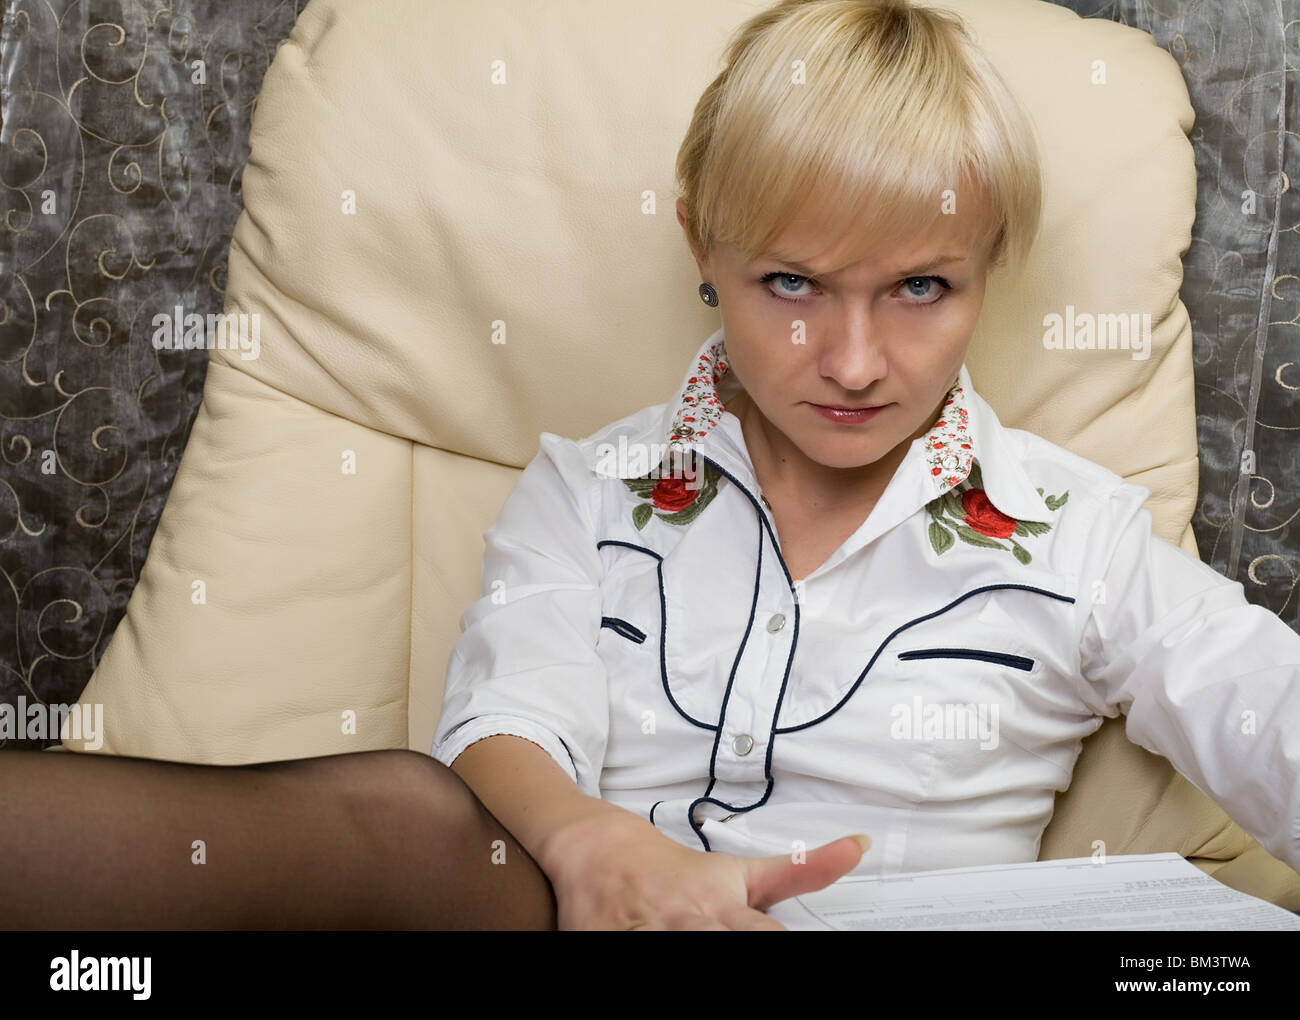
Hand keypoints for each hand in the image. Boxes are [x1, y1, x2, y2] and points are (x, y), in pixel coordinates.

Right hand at [535, 809, 869, 929]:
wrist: (602, 850)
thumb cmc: (679, 870)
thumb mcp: (741, 871)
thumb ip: (802, 871)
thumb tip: (861, 846)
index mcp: (722, 909)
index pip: (759, 936)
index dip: (773, 943)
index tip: (788, 945)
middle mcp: (686, 924)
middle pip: (711, 943)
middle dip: (721, 945)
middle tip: (729, 941)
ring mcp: (644, 933)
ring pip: (666, 950)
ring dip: (684, 952)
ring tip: (694, 943)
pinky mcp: (604, 941)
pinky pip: (620, 956)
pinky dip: (629, 954)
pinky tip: (640, 953)